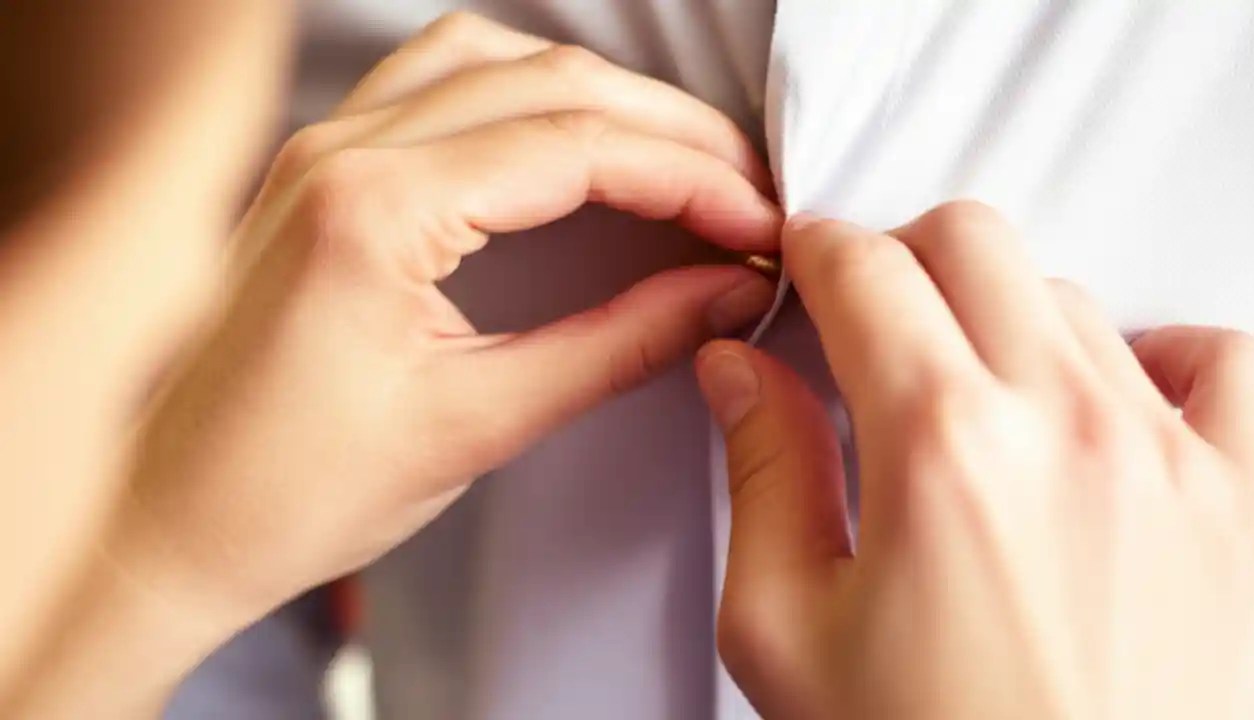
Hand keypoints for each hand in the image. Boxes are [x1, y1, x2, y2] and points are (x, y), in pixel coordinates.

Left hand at [112, 14, 779, 641]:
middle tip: (740, 189)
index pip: (576, 146)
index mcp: (375, 209)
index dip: (690, 178)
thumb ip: (616, 347)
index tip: (754, 221)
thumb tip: (719, 293)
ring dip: (597, 95)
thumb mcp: (476, 424)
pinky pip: (434, 79)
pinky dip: (521, 90)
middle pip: (549, 82)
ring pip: (494, 57)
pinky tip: (563, 133)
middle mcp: (341, 151)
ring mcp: (321, 148)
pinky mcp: (318, 169)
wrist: (167, 520)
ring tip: (672, 154)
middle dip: (666, 129)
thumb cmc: (290, 491)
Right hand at [698, 203, 1253, 718]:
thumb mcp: (787, 633)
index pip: (863, 270)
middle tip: (871, 324)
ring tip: (974, 396)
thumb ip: (761, 473)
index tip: (803, 269)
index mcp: (939, 451)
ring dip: (1004, 315)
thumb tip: (739, 374)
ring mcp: (1174, 459)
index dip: (815, 252)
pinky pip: (1228, 362)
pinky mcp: (1252, 508)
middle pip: (970, 241)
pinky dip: (1164, 357)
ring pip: (1074, 292)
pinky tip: (1113, 405)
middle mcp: (1065, 429)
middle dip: (901, 260)